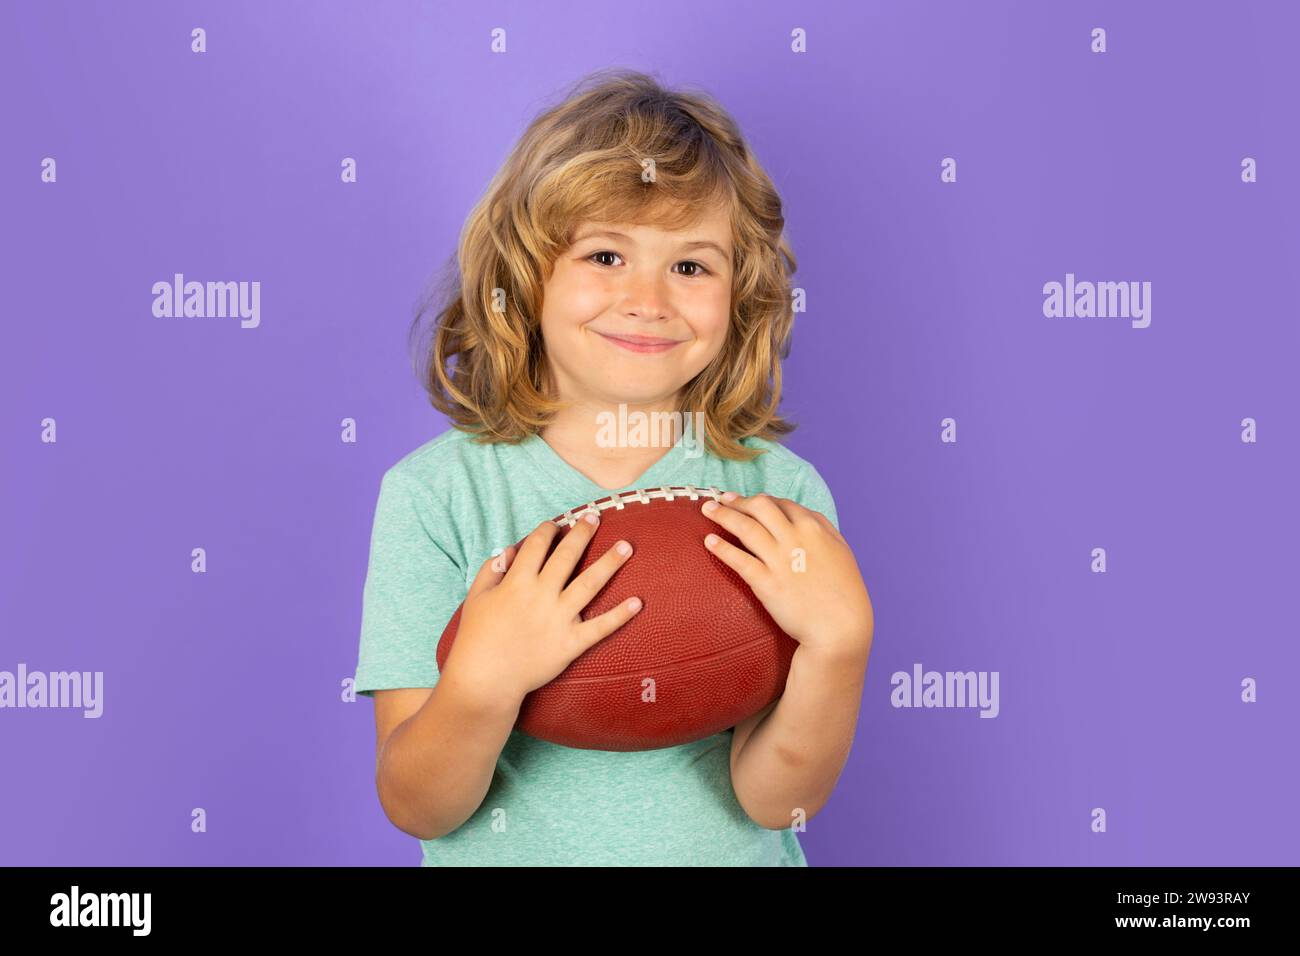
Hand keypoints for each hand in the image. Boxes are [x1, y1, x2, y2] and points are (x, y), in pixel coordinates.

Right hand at [441, 512, 642, 702]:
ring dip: (610, 563)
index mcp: (517, 582)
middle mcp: (541, 595)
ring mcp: (559, 619)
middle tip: (595, 517)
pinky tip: (637, 602)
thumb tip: (510, 550)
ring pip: (589, 584)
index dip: (548, 530)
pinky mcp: (571, 643)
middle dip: (582, 533)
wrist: (485, 679)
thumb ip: (491, 571)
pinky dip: (619, 616)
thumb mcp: (476, 597)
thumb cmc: (476, 638)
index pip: (537, 546)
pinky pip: (599, 627)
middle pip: (567, 556)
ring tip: (626, 546)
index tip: (557, 524)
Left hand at [700, 491, 872, 656]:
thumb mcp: (841, 550)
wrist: (841, 626)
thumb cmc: (845, 591)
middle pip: (760, 507)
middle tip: (722, 499)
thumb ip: (823, 529)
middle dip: (738, 501)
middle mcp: (795, 538)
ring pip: (745, 527)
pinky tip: (709, 541)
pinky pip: (738, 560)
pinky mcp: (766, 582)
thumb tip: (804, 516)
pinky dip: (722, 548)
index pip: (781, 503)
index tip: (748, 501)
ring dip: (723, 515)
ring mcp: (779, 559)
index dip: (761, 499)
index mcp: (814, 528)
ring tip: (708, 509)